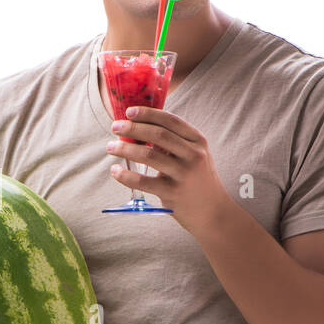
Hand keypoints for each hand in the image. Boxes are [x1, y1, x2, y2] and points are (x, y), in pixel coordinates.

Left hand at [107, 106, 231, 235]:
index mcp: (198, 141)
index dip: (148, 114)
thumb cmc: (197, 180)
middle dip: (133, 128)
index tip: (129, 111)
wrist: (213, 212)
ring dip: (125, 149)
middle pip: (158, 135)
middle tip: (115, 127)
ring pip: (148, 156)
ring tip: (111, 147)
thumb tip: (139, 128)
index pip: (170, 121)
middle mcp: (193, 155)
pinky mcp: (172, 193)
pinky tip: (115, 170)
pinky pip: (143, 181)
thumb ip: (173, 142)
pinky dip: (125, 175)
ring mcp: (183, 174)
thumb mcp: (194, 156)